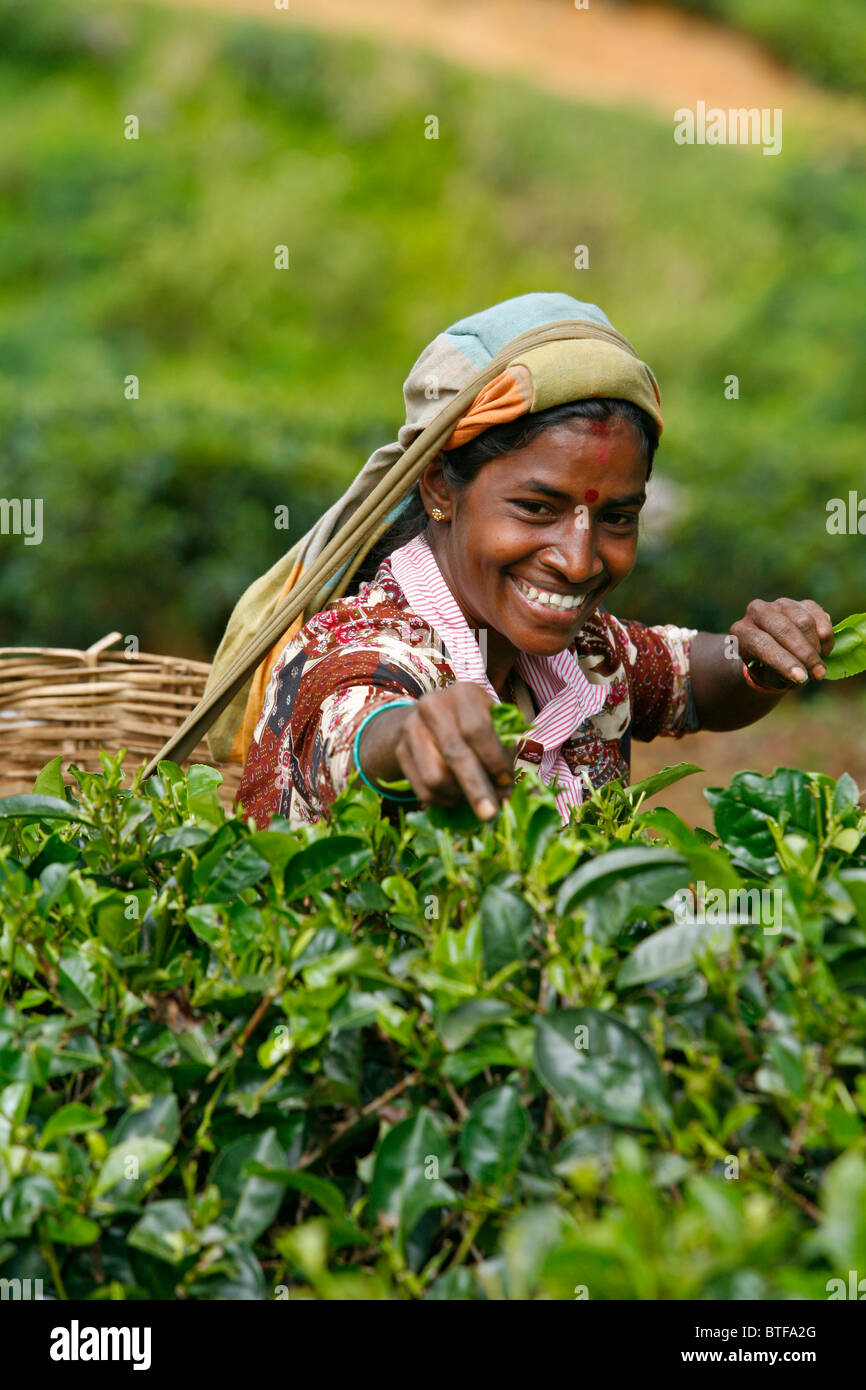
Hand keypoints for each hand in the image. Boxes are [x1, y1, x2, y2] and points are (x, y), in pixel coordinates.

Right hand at [393, 683, 515, 818]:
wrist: (432, 720)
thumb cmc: (476, 725)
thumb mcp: (495, 727)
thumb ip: (503, 755)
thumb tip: (503, 795)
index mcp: (463, 693)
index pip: (477, 729)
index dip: (493, 759)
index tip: (506, 782)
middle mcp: (433, 705)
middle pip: (455, 755)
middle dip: (476, 789)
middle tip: (491, 815)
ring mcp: (412, 727)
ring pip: (436, 777)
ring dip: (459, 795)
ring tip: (473, 797)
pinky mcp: (400, 750)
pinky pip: (423, 789)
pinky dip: (444, 800)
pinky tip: (456, 796)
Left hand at [730, 598, 834, 690]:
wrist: (773, 653)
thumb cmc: (767, 669)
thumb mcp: (768, 678)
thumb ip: (781, 676)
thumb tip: (801, 674)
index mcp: (741, 631)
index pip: (761, 643)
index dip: (783, 661)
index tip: (800, 677)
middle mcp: (757, 611)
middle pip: (784, 628)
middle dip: (804, 654)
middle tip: (819, 674)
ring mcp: (780, 604)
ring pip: (804, 621)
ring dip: (815, 647)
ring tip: (817, 666)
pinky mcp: (802, 603)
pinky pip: (819, 616)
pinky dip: (826, 637)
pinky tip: (823, 652)